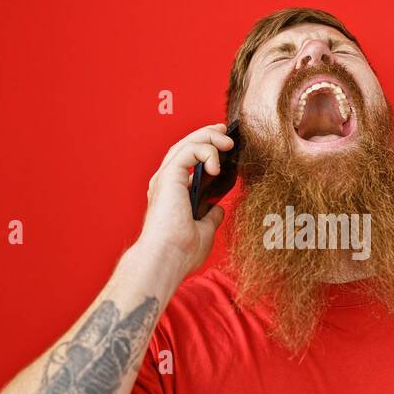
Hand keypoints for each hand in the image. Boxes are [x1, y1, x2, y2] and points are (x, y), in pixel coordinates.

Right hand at [135, 123, 235, 280]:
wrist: (168, 259)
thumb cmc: (181, 252)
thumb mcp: (204, 231)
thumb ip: (209, 217)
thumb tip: (217, 209)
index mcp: (172, 193)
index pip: (187, 161)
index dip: (205, 149)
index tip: (224, 147)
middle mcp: (166, 183)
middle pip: (185, 147)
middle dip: (207, 135)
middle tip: (225, 133)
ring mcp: (165, 178)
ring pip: (186, 144)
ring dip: (209, 138)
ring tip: (227, 143)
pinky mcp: (169, 177)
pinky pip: (189, 150)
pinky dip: (206, 151)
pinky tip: (216, 166)